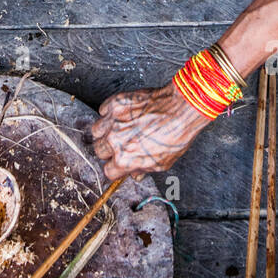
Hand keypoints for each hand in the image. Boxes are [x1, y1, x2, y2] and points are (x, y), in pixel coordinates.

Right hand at [91, 82, 208, 179]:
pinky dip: (109, 113)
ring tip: (118, 129)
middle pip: (99, 150)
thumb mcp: (162, 164)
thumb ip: (143, 170)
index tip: (118, 163)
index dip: (115, 168)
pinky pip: (103, 110)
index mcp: (125, 160)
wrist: (180, 110)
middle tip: (120, 144)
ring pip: (97, 131)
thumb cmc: (175, 135)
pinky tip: (121, 115)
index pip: (108, 171)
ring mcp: (113, 121)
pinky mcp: (115, 103)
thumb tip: (135, 173)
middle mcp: (115, 141)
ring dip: (105, 131)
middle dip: (109, 149)